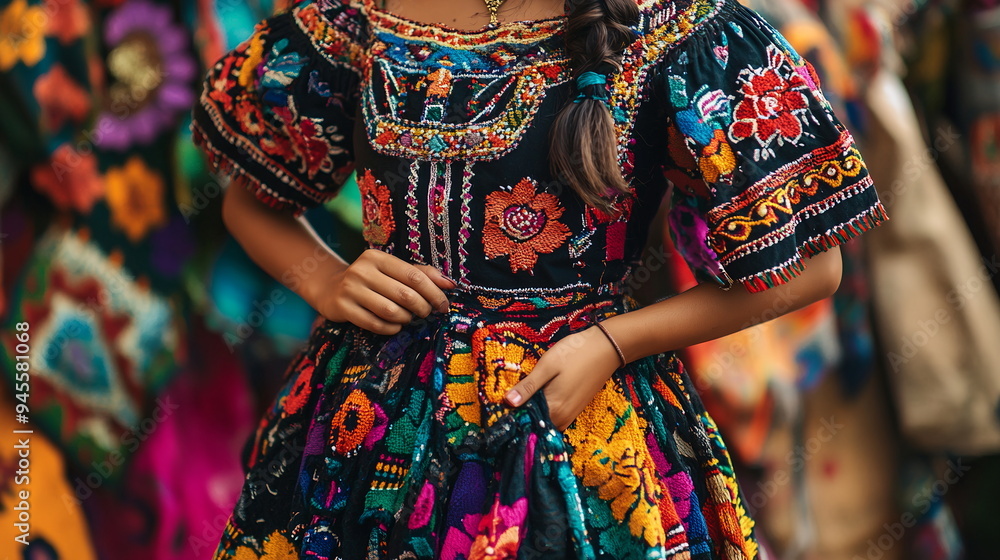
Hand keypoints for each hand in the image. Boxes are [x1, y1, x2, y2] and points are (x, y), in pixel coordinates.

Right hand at [315, 249, 455, 334]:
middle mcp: (362, 270)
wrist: (331, 289)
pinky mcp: (343, 308)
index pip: (414, 275)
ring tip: (407, 318)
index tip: (444, 305)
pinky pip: (376, 324)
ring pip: (391, 311)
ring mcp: (350, 289)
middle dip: (422, 308)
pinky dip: (391, 329)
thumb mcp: (392, 271)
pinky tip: (394, 326)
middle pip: (405, 295)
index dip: (434, 292)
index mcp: (377, 257)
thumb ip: (421, 274)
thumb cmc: (372, 280)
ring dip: (406, 319)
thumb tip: (450, 284)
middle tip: (426, 313)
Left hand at [503, 326, 622, 430]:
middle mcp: (562, 418)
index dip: (510, 415)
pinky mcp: (575, 409)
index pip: (525, 421)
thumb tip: (507, 403)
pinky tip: (536, 397)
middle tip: (504, 402)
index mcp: (554, 408)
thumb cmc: (575, 353)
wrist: (607, 348)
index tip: (497, 407)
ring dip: (532, 413)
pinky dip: (543, 411)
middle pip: (534, 424)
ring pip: (544, 421)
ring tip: (519, 398)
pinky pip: (554, 417)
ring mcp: (571, 415)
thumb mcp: (547, 366)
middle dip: (519, 415)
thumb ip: (528, 386)